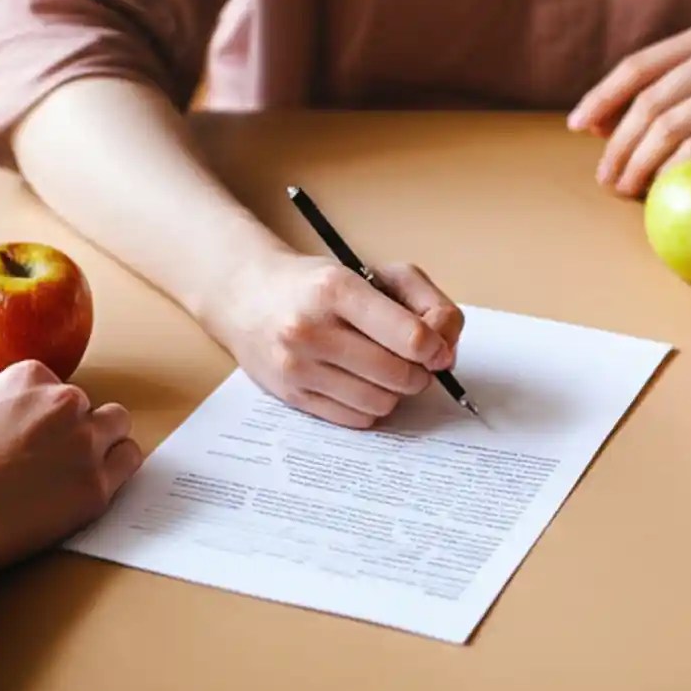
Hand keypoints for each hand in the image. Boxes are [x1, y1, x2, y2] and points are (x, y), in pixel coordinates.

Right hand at [0, 360, 141, 580]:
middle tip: (54, 458)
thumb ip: (3, 410)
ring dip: (104, 443)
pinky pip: (128, 462)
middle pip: (91, 407)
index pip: (56, 387)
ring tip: (77, 470)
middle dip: (76, 428)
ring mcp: (86, 442)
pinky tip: (91, 485)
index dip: (45, 415)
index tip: (34, 435)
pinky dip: (115, 471)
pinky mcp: (98, 483)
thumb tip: (13, 420)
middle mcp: (64, 401)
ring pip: (118, 426)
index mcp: (29, 377)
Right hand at [213, 252, 464, 428]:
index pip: (411, 338)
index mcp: (338, 289)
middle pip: (400, 375)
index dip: (437, 350)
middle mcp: (312, 329)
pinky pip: (356, 418)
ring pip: (381, 402)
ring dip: (395, 392)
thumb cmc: (318, 286)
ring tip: (385, 371)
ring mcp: (298, 366)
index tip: (439, 351)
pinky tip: (362, 383)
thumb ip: (423, 302)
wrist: (245, 295)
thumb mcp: (373, 273)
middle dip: (419, 373)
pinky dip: (371, 405)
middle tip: (414, 362)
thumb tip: (445, 353)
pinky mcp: (291, 395)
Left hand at [568, 18, 690, 196]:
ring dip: (636, 164)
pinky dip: (671, 173)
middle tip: (606, 180)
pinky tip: (661, 191)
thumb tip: (593, 122)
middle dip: (617, 145)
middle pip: (649, 100)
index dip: (601, 97)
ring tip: (625, 190)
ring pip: (667, 125)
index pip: (639, 66)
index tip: (575, 126)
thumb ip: (660, 107)